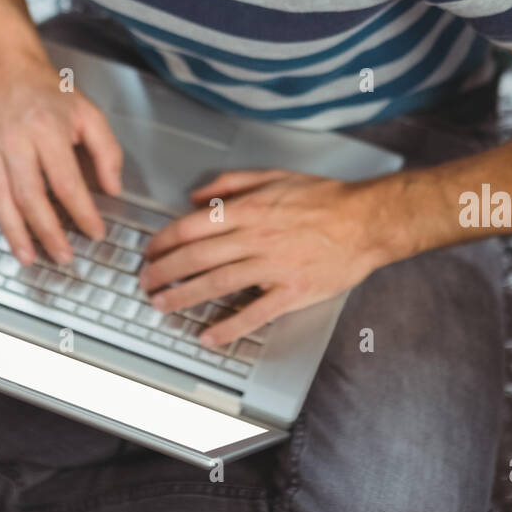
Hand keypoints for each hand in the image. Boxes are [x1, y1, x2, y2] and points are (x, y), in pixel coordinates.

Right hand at [0, 49, 123, 265]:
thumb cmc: (48, 91)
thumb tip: (112, 187)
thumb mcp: (89, 113)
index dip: (82, 212)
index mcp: (46, 131)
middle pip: (30, 196)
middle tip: (64, 256)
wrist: (7, 68)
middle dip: (47, 232)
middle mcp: (15, 143)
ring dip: (12, 232)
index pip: (66, 182)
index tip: (95, 231)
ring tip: (27, 257)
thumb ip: (106, 150)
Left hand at [138, 167, 396, 347]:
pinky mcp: (293, 291)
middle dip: (165, 271)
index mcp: (249, 209)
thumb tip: (196, 196)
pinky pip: (255, 312)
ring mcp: (274, 267)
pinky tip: (209, 336)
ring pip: (218, 284)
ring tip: (163, 305)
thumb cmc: (324, 197)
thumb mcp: (274, 175)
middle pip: (198, 257)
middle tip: (145, 283)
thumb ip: (231, 183)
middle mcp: (256, 238)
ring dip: (185, 296)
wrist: (367, 220)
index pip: (193, 226)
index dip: (165, 240)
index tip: (150, 251)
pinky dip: (229, 327)